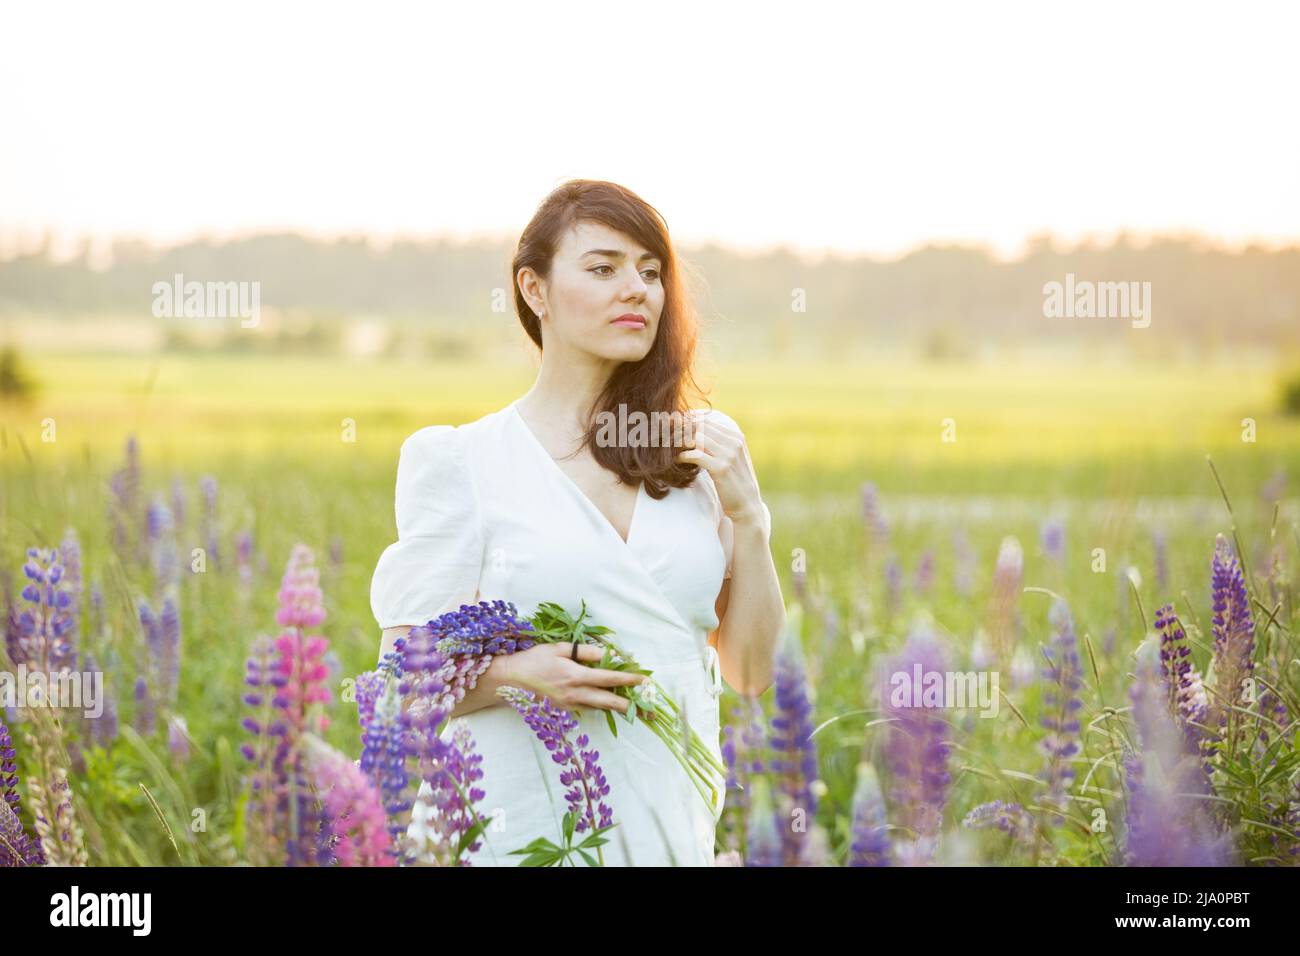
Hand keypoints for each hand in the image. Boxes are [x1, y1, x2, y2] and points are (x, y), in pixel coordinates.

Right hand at [499, 643, 648, 714]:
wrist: (510, 680)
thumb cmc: (534, 659)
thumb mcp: (560, 649)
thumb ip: (586, 652)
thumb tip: (608, 654)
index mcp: (574, 676)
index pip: (608, 677)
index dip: (628, 679)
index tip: (645, 680)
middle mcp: (574, 694)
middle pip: (609, 702)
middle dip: (631, 705)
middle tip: (649, 708)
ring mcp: (570, 705)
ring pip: (601, 708)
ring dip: (619, 707)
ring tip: (637, 708)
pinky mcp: (565, 711)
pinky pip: (589, 709)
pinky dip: (603, 707)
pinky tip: (612, 704)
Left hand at [675, 414, 763, 524]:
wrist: (746, 504)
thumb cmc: (734, 480)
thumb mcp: (730, 457)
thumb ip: (718, 443)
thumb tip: (694, 430)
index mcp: (735, 436)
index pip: (707, 420)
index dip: (687, 421)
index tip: (672, 426)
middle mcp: (734, 442)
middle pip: (700, 426)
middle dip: (681, 429)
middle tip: (666, 436)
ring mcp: (728, 454)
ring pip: (697, 438)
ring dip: (681, 442)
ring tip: (670, 447)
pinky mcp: (721, 468)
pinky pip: (696, 455)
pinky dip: (683, 456)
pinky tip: (676, 459)